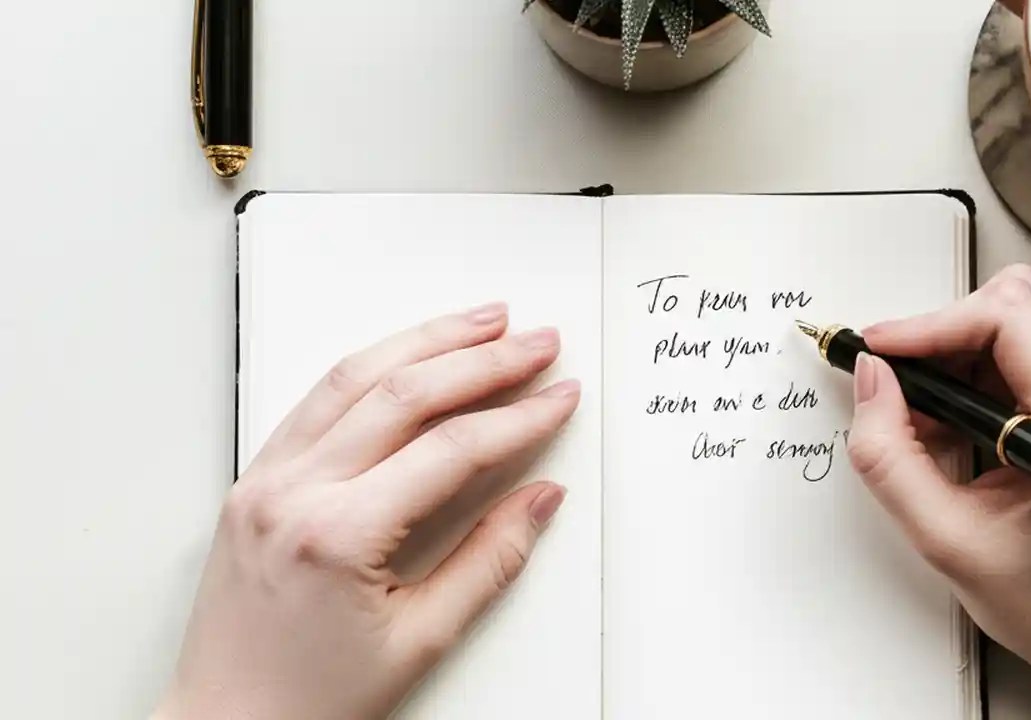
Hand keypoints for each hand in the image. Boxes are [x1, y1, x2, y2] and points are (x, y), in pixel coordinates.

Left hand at [154, 303, 579, 719]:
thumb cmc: (310, 700)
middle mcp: (293, 494)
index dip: (517, 417)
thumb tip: (539, 499)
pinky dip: (370, 366)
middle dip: (482, 360)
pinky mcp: (254, 481)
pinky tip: (406, 353)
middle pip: (404, 394)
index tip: (557, 398)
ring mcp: (265, 481)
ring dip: (425, 341)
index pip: (451, 449)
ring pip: (353, 378)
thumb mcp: (420, 640)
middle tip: (535, 342)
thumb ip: (490, 561)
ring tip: (480, 322)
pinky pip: (316, 401)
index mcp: (336, 535)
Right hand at [845, 265, 1030, 718]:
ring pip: (1026, 318)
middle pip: (1018, 302)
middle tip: (902, 378)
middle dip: (945, 330)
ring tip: (933, 413)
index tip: (882, 348)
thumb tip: (871, 382)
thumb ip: (890, 456)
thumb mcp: (944, 538)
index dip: (929, 324)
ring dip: (963, 350)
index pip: (1006, 318)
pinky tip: (966, 422)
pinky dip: (987, 370)